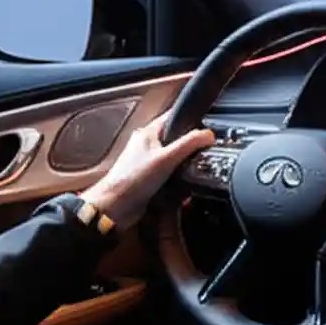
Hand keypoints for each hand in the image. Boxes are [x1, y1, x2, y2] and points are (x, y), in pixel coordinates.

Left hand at [81, 111, 214, 228]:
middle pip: (176, 140)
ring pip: (174, 160)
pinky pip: (170, 177)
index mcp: (148, 133)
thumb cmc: (133, 179)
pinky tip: (185, 191)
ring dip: (185, 168)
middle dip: (191, 148)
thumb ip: (189, 144)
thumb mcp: (167, 158)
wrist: (116, 207)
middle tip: (205, 153)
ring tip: (196, 173)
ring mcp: (148, 163)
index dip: (190, 119)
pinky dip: (179, 183)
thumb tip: (209, 134)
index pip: (173, 117)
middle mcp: (147, 146)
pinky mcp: (149, 180)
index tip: (207, 124)